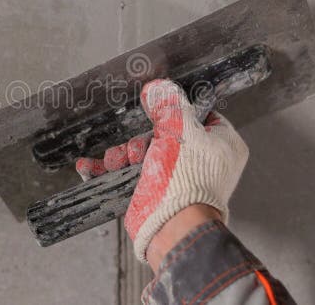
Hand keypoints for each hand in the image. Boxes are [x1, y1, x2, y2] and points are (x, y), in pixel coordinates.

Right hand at [75, 79, 248, 261]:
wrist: (170, 226)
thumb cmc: (186, 180)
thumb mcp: (179, 129)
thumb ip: (169, 104)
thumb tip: (159, 88)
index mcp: (222, 145)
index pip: (201, 116)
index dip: (178, 111)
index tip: (159, 109)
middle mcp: (204, 162)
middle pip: (164, 133)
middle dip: (140, 140)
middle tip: (137, 148)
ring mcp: (178, 178)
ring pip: (143, 153)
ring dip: (122, 154)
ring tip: (118, 161)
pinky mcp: (156, 192)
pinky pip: (131, 173)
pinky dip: (111, 170)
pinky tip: (91, 166)